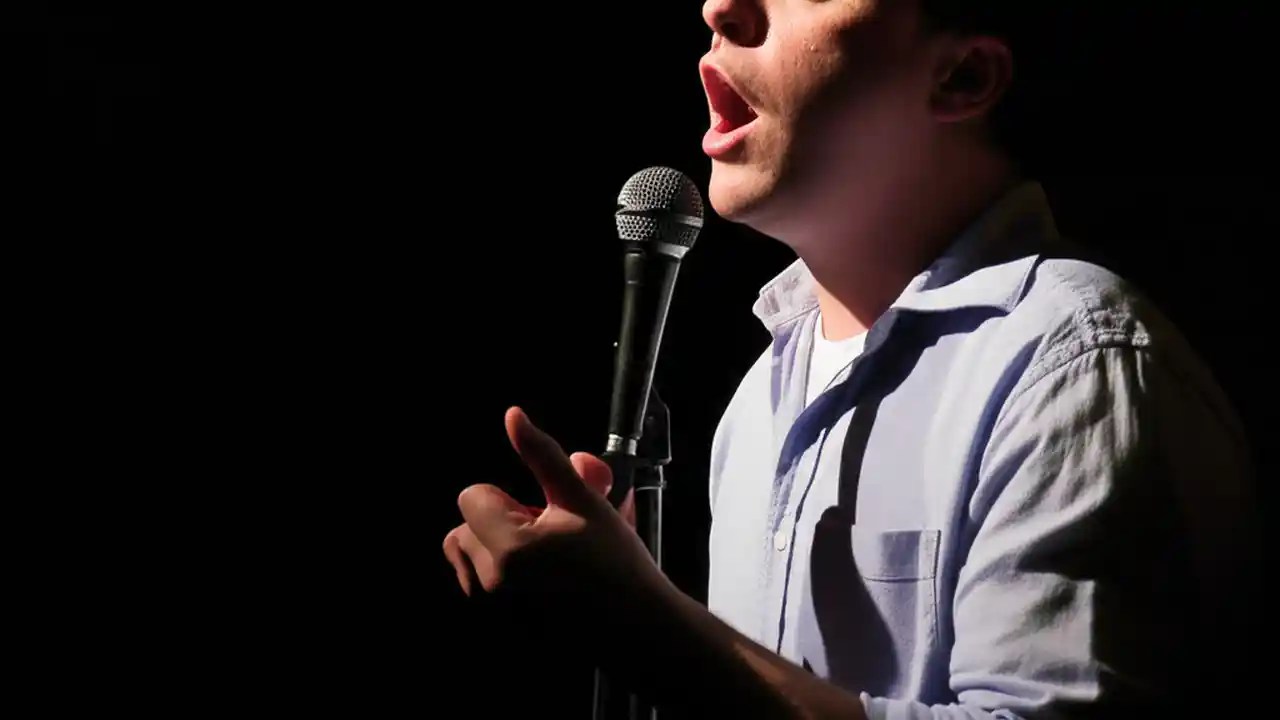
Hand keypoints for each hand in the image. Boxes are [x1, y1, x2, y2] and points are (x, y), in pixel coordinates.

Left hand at [442, 407, 655, 610]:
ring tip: (542, 560)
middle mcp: (491, 584)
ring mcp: (492, 614)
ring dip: (496, 552)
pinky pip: (481, 591)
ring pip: (469, 559)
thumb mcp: (583, 500)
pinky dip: (502, 582)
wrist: (638, 628)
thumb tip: (513, 416)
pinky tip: (542, 586)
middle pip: (464, 528)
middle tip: (544, 535)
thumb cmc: (616, 563)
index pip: (472, 496)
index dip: (506, 498)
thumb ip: (543, 455)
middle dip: (498, 524)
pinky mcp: (498, 631)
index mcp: (510, 547)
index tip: (539, 512)